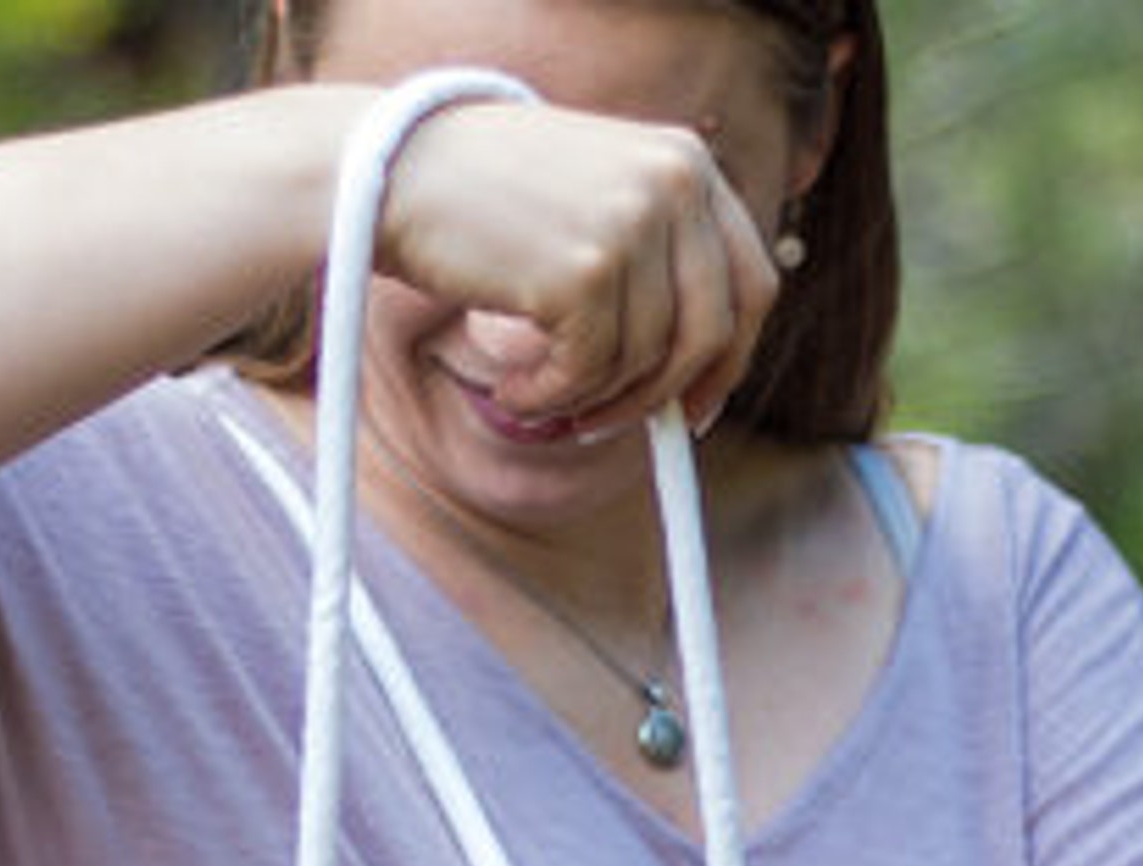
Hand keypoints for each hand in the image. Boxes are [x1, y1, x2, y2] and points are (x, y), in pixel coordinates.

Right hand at [376, 100, 778, 434]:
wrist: (390, 169)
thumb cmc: (482, 196)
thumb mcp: (593, 197)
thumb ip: (653, 254)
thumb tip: (697, 370)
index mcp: (687, 160)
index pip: (751, 280)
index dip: (729, 360)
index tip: (697, 410)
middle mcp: (674, 183)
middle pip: (712, 333)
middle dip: (663, 397)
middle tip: (611, 427)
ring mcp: (634, 224)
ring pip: (645, 362)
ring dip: (589, 399)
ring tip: (535, 392)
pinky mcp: (586, 271)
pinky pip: (590, 374)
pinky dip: (550, 398)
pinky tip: (512, 388)